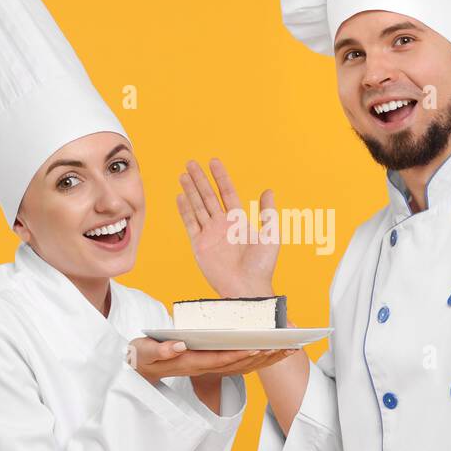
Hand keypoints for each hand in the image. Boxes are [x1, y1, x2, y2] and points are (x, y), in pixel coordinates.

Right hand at [126, 337, 295, 386]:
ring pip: (245, 366)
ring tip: (289, 347)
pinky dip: (261, 357)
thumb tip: (178, 346)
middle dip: (263, 356)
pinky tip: (277, 349)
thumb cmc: (145, 355)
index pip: (220, 360)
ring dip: (267, 359)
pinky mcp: (216, 364)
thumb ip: (160, 350)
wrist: (145, 365)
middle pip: (239, 365)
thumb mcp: (145, 351)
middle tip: (285, 346)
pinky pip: (243, 363)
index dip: (239, 355)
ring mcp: (212, 368)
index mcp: (191, 363)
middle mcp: (206, 367)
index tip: (257, 347)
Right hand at [177, 158, 278, 297]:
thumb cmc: (262, 266)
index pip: (227, 193)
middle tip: (191, 163)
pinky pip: (190, 224)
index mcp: (239, 221)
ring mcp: (210, 234)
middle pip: (208, 196)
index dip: (220, 177)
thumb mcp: (270, 235)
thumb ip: (268, 212)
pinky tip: (180, 197)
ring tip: (183, 174)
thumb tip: (268, 190)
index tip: (213, 162)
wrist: (248, 288)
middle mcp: (222, 225)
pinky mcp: (200, 245)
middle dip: (200, 179)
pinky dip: (185, 210)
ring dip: (190, 190)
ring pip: (197, 206)